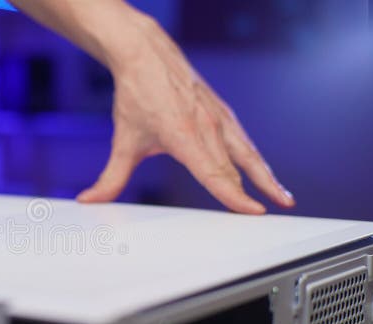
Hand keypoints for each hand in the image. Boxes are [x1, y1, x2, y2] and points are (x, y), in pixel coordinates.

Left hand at [77, 8, 294, 213]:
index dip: (235, 196)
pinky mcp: (223, 113)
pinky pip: (243, 141)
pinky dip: (255, 159)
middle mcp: (207, 127)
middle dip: (250, 195)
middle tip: (266, 220)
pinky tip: (263, 172)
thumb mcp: (123, 142)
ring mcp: (218, 118)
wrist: (146, 55)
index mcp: (184, 136)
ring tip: (282, 198)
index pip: (214, 174)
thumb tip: (89, 200)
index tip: (253, 212)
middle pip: (233, 169)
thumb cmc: (136, 95)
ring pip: (247, 154)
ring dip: (266, 177)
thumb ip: (110, 178)